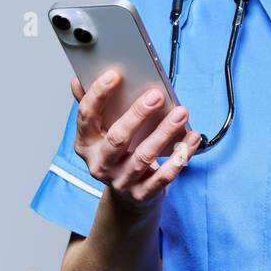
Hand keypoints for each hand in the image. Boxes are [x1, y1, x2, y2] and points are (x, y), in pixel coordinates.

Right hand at [71, 68, 202, 210]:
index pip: (86, 117)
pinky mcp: (142, 194)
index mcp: (85, 144)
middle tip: (157, 95)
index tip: (114, 75)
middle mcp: (100, 164)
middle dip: (137, 114)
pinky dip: (180, 156)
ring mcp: (120, 181)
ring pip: (144, 156)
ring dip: (164, 133)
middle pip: (117, 138)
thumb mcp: (102, 131)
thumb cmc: (118, 153)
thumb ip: (93, 106)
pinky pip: (163, 176)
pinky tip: (192, 138)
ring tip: (181, 113)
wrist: (128, 196)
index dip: (98, 95)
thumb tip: (78, 80)